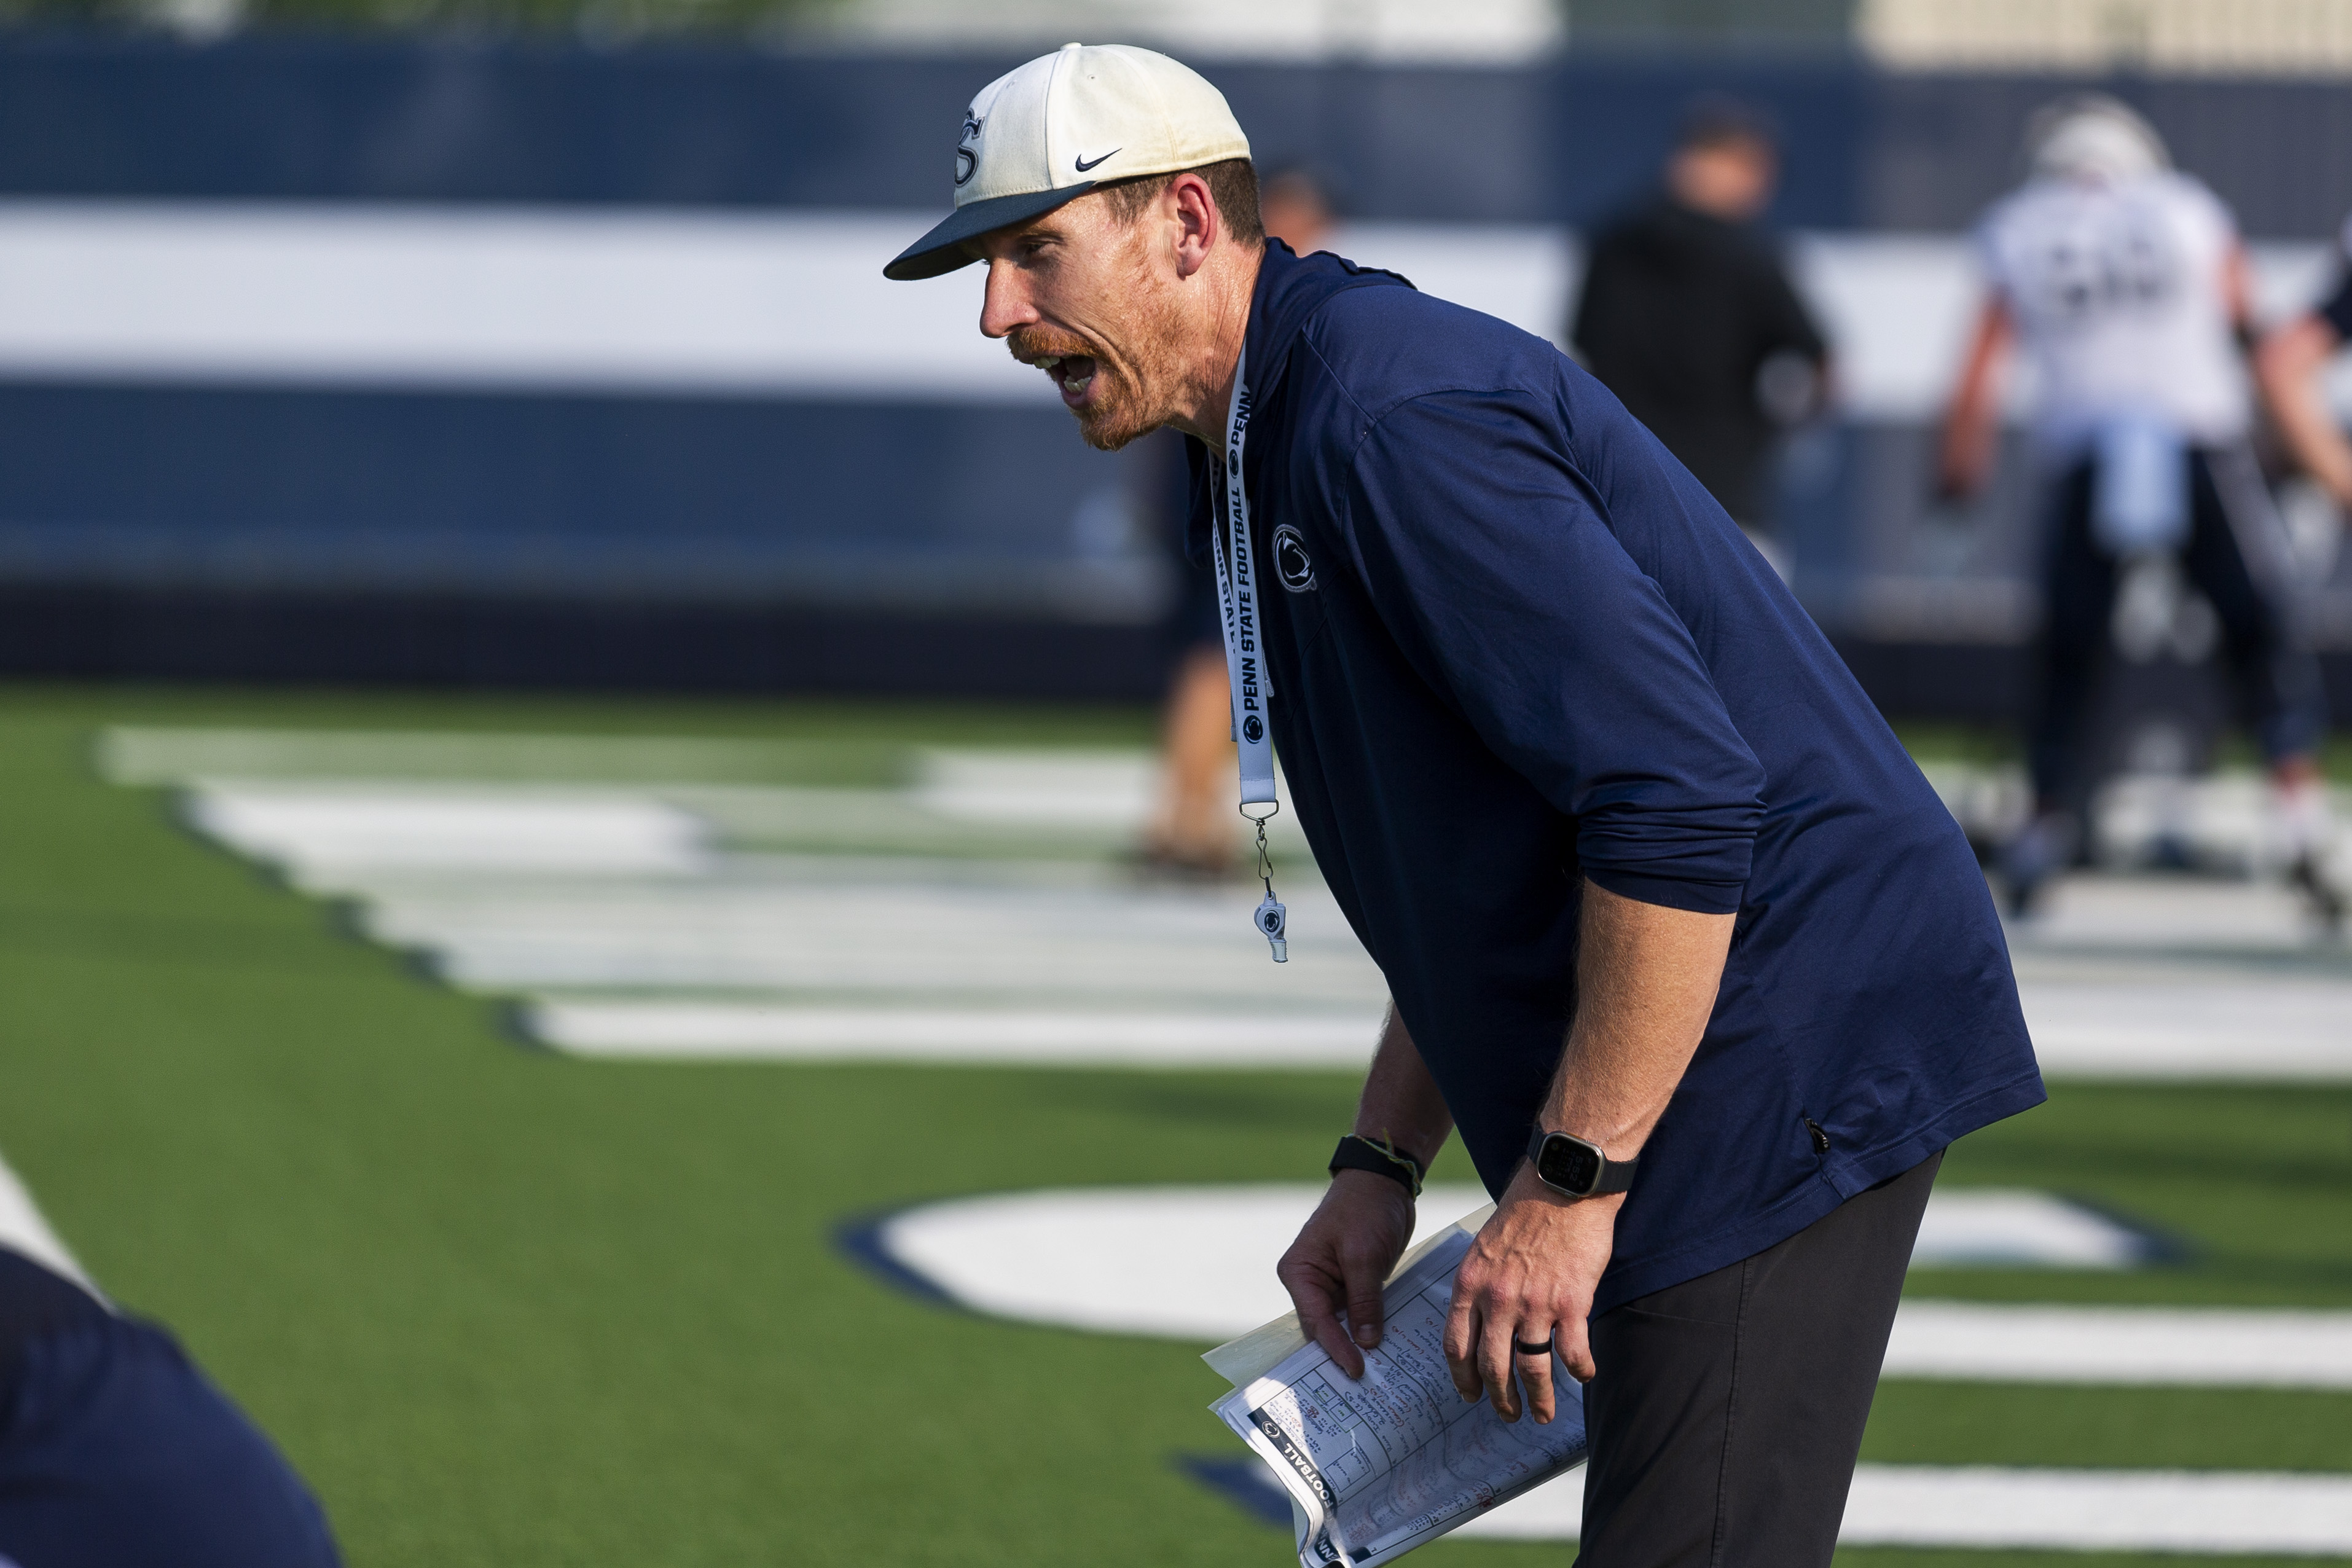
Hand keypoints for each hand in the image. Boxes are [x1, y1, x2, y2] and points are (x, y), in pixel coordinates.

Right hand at [1276, 1170, 1416, 1378]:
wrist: (1384, 1182)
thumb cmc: (1365, 1209)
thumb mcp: (1364, 1255)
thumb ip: (1364, 1300)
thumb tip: (1367, 1342)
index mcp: (1299, 1273)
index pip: (1316, 1321)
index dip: (1336, 1348)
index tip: (1356, 1370)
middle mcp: (1310, 1283)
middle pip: (1325, 1329)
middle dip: (1345, 1353)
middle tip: (1366, 1384)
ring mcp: (1332, 1286)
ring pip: (1344, 1325)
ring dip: (1360, 1344)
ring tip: (1379, 1374)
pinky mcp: (1354, 1285)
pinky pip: (1360, 1314)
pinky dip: (1372, 1329)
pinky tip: (1388, 1348)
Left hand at [1442, 1164, 1620, 1424]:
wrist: (1564, 1184)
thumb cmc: (1527, 1208)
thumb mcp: (1486, 1246)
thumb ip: (1483, 1285)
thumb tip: (1484, 1321)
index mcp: (1471, 1283)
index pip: (1456, 1345)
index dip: (1463, 1377)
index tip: (1470, 1394)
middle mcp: (1498, 1299)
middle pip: (1492, 1366)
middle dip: (1500, 1399)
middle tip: (1508, 1415)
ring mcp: (1535, 1304)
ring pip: (1532, 1369)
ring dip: (1539, 1399)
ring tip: (1544, 1414)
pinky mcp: (1572, 1303)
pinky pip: (1573, 1353)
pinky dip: (1580, 1372)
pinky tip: (1584, 1377)